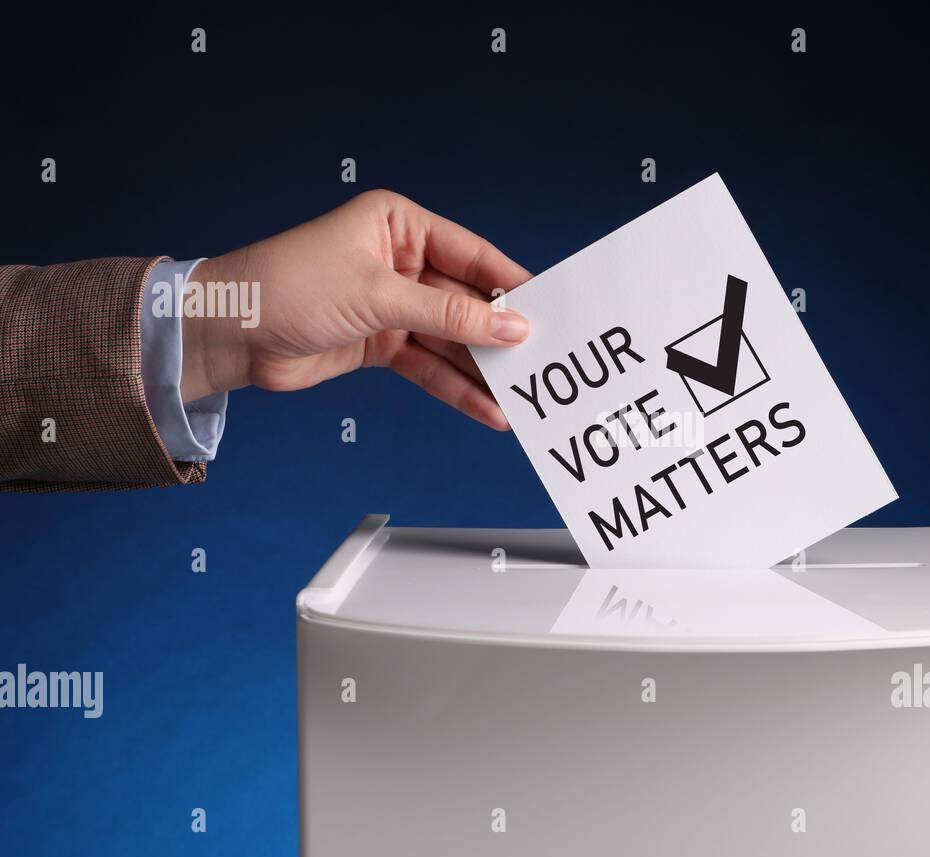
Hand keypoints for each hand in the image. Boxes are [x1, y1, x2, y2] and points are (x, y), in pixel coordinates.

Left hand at [179, 189, 530, 429]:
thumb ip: (449, 315)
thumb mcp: (378, 295)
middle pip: (465, 301)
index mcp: (399, 224)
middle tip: (544, 360)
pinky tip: (488, 408)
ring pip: (451, 339)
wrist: (228, 333)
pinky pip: (430, 366)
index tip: (550, 310)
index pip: (471, 255)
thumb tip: (511, 328)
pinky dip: (457, 388)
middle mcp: (400, 261)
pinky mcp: (381, 343)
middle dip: (500, 334)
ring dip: (482, 369)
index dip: (510, 286)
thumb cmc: (288, 286)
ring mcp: (392, 305)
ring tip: (524, 395)